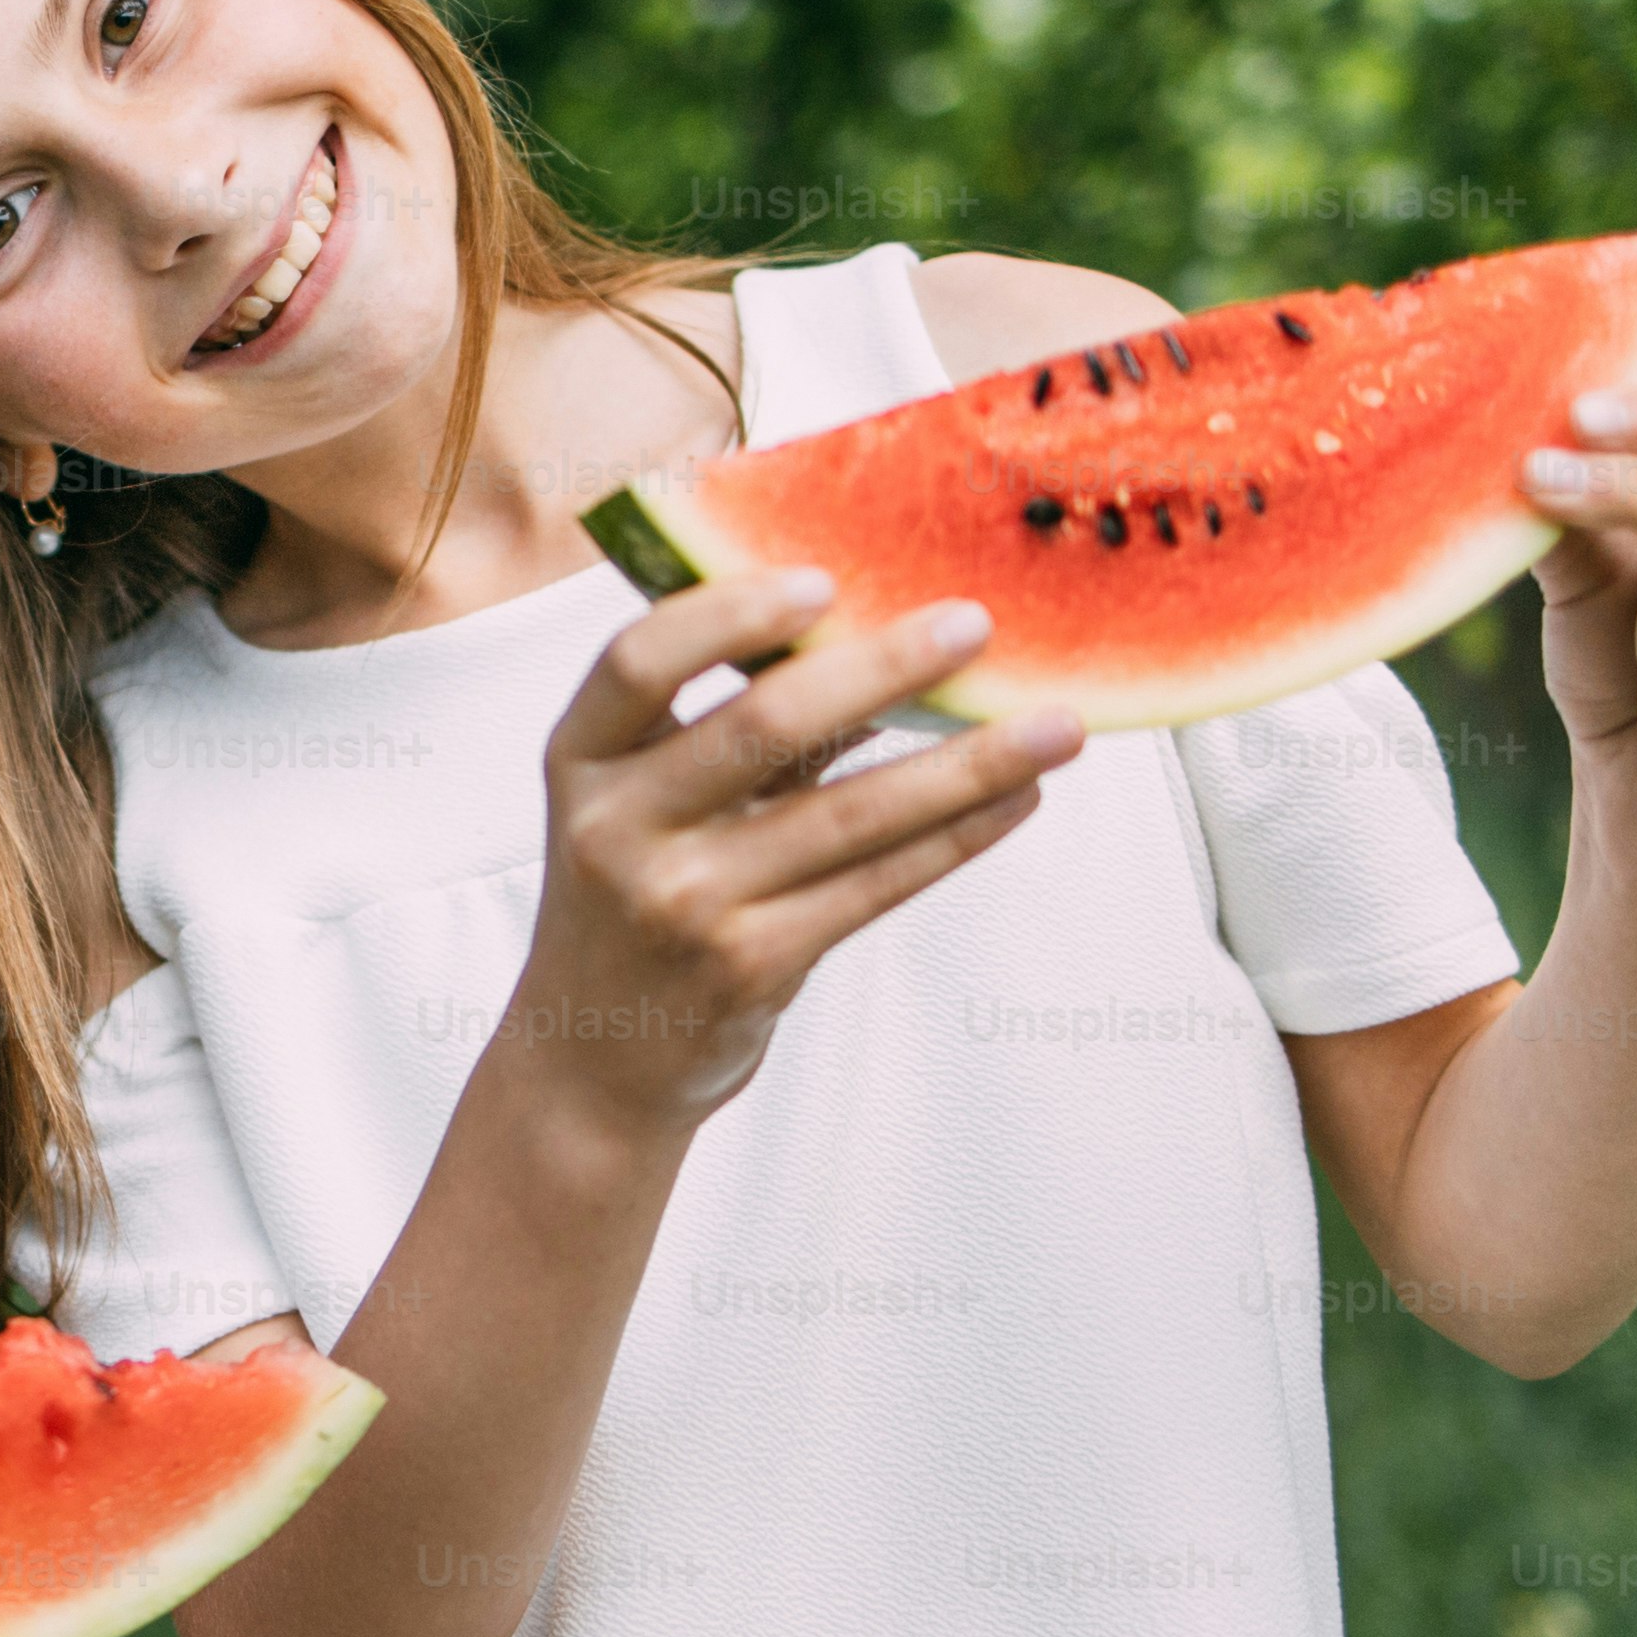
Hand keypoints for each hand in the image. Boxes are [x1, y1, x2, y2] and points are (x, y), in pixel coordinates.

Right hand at [512, 573, 1082, 1127]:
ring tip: (1055, 726)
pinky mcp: (749, 964)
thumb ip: (730, 722)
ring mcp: (683, 902)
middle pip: (763, 723)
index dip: (729, 612)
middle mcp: (617, 828)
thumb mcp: (643, 801)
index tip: (823, 578)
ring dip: (967, 763)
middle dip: (884, 666)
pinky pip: (877, 884)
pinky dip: (957, 835)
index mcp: (581, 758)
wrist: (597, 1058)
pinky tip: (1015, 799)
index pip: (638, 660)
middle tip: (975, 625)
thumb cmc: (635, 898)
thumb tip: (874, 628)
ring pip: (849, 813)